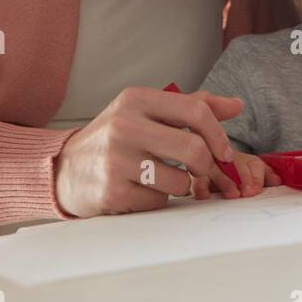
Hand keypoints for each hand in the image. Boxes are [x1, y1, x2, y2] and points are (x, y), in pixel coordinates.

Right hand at [53, 87, 247, 217]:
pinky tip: (140, 190)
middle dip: (208, 166)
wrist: (64, 169)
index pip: (196, 110)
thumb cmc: (116, 139)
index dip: (219, 134)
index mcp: (136, 99)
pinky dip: (159, 200)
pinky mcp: (112, 191)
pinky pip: (160, 202)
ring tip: (161, 179)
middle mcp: (124, 125)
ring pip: (181, 181)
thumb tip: (236, 106)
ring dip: (181, 186)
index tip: (224, 152)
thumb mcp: (147, 112)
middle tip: (205, 173)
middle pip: (194, 150)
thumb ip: (191, 107)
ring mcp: (116, 160)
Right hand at [189, 150, 280, 199]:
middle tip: (248, 192)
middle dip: (243, 179)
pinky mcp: (196, 175)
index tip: (256, 190)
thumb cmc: (237, 173)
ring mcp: (212, 165)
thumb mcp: (254, 173)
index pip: (254, 165)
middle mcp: (228, 159)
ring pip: (217, 170)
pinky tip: (204, 196)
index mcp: (245, 160)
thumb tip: (278, 181)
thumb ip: (266, 177)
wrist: (212, 163)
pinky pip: (198, 180)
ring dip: (224, 182)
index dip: (255, 178)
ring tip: (232, 195)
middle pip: (236, 166)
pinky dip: (201, 188)